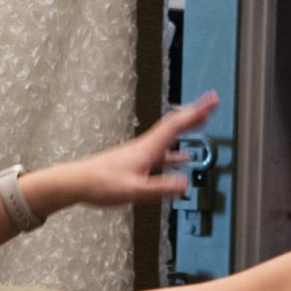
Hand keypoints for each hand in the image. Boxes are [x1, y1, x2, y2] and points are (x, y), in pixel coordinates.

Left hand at [34, 91, 221, 212]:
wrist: (78, 183)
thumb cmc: (101, 184)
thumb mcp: (134, 190)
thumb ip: (160, 188)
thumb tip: (185, 184)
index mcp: (148, 148)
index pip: (177, 124)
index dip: (196, 112)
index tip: (211, 100)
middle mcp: (146, 146)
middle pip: (175, 124)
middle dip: (195, 113)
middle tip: (212, 103)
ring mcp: (141, 153)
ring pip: (170, 136)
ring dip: (187, 128)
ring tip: (202, 123)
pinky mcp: (137, 162)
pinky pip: (163, 152)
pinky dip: (176, 152)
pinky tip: (182, 159)